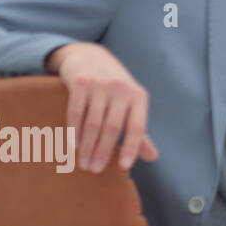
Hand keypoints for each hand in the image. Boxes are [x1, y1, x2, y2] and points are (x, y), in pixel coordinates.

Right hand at [46, 42, 157, 172]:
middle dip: (103, 152)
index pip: (137, 127)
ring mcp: (101, 84)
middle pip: (112, 128)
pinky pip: (76, 112)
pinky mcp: (81, 82)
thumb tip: (153, 157)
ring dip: (87, 147)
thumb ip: (139, 131)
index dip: (131, 147)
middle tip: (94, 169)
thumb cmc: (114, 88)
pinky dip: (74, 132)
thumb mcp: (131, 104)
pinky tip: (73, 146)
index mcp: (138, 97)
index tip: (124, 167)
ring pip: (94, 123)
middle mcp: (122, 89)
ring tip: (83, 164)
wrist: (90, 56)